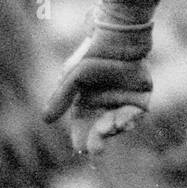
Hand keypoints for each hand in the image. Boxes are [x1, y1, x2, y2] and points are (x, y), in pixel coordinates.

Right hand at [43, 0, 155, 155]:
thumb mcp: (73, 77)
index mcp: (87, 101)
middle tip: (94, 150)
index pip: (82, 125)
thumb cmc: (93, 54)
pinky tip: (121, 122)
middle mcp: (105, 104)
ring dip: (112, 129)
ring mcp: (124, 102)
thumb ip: (61, 98)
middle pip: (100, 129)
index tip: (79, 148)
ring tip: (105, 129)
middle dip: (97, 141)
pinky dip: (128, 119)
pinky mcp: (141, 97)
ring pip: (118, 124)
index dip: (80, 137)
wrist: (118, 37)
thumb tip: (45, 120)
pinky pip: (135, 114)